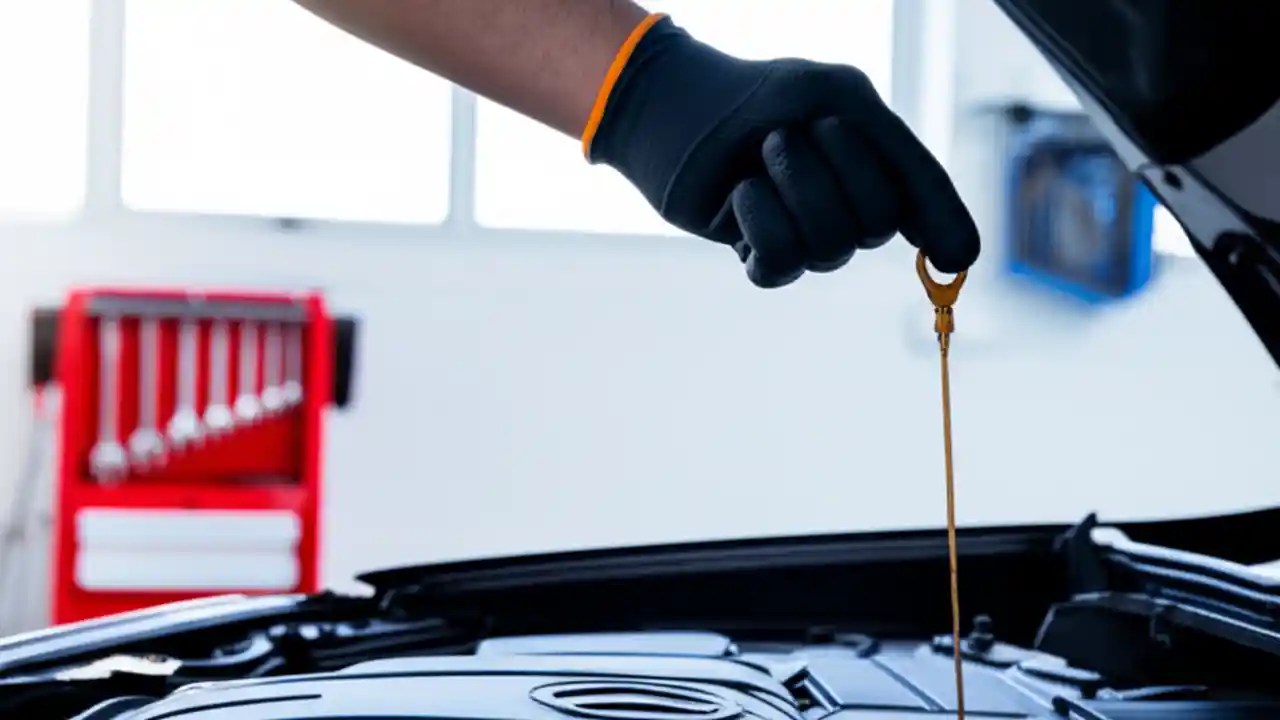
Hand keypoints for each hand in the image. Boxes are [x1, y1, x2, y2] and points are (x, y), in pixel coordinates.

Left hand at [587, 16, 979, 286]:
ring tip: (763, 152)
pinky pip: (779, 262)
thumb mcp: (842, 101)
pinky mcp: (762, 258)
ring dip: (792, 185)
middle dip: (835, 167)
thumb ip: (908, 167)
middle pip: (875, 225)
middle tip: (796, 131)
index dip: (943, 227)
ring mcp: (806, 239)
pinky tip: (741, 193)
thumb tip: (964, 259)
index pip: (924, 205)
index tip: (956, 255)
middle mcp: (849, 211)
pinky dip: (756, 217)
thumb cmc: (762, 95)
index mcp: (877, 168)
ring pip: (829, 247)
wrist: (676, 103)